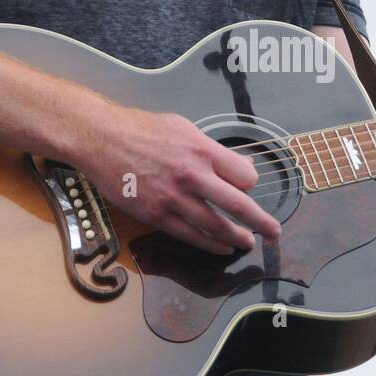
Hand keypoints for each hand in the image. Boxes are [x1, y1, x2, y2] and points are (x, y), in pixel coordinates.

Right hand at [75, 102, 282, 255]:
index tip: (249, 187)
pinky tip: (221, 248)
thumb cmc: (141, 130)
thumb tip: (240, 167)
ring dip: (236, 238)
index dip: (250, 184)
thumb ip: (212, 149)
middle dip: (261, 222)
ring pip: (215, 226)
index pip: (244, 176)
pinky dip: (209, 245)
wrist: (101, 139)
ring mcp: (173, 198)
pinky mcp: (156, 214)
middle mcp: (192, 175)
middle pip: (238, 205)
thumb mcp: (183, 128)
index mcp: (202, 150)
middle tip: (274, 232)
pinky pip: (189, 235)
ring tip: (248, 243)